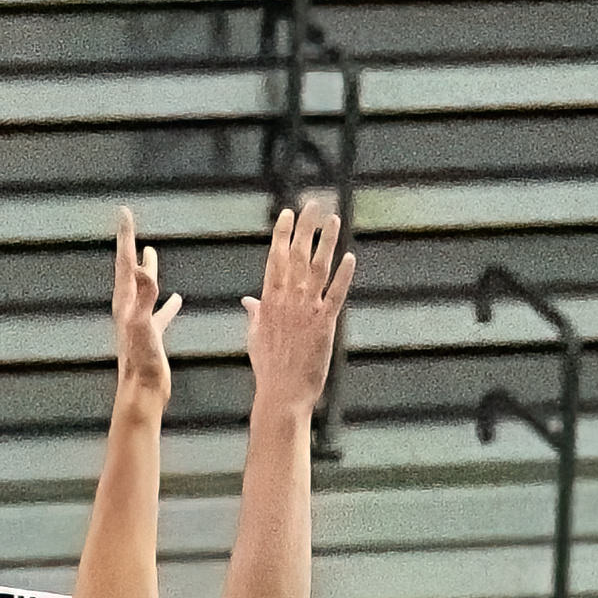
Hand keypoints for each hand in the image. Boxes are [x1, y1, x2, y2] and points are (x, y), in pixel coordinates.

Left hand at [111, 206, 180, 395]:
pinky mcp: (151, 336)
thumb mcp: (143, 325)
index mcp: (125, 302)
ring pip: (142, 288)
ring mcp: (139, 321)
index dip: (126, 236)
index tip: (125, 212)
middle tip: (129, 223)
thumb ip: (144, 297)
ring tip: (150, 252)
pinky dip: (166, 303)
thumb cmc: (141, 362)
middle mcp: (128, 308)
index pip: (126, 261)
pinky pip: (160, 312)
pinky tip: (177, 299)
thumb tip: (144, 268)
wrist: (142, 393)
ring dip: (146, 269)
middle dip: (130, 245)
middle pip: (128, 269)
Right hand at [240, 201, 355, 415]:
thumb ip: (254, 314)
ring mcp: (306, 310)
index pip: (275, 258)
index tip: (287, 213)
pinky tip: (350, 256)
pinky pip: (336, 294)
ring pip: (317, 268)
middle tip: (313, 204)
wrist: (281, 393)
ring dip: (326, 242)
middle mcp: (287, 300)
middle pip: (296, 255)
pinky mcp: (324, 324)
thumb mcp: (255, 337)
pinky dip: (344, 275)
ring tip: (333, 220)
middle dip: (305, 227)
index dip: (282, 234)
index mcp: (269, 300)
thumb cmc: (268, 368)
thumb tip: (247, 300)